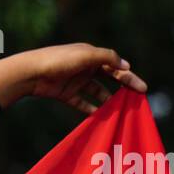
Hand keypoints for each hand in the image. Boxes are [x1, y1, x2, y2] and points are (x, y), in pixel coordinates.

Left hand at [0, 44, 148, 114]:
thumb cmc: (59, 60)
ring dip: (109, 100)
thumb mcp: (86, 55)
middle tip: (138, 99)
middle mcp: (85, 68)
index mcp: (92, 56)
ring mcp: (76, 81)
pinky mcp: (66, 94)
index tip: (142, 88)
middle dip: (124, 88)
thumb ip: (108, 58)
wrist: (31, 72)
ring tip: (121, 111)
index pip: (116, 67)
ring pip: (97, 92)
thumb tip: (126, 66)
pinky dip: (91, 110)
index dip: (129, 77)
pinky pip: (82, 103)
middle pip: (110, 79)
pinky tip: (101, 117)